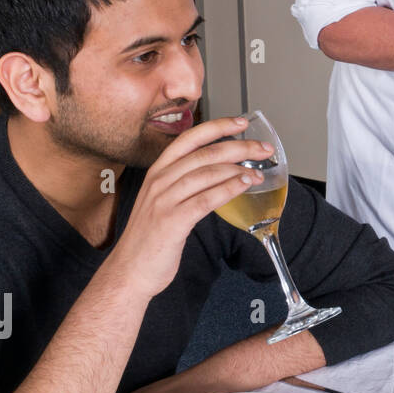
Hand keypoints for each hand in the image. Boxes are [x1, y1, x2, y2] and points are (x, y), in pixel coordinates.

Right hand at [108, 117, 273, 299]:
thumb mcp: (163, 200)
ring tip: (259, 172)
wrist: (129, 271)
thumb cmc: (151, 237)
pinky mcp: (172, 221)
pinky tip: (245, 185)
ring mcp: (164, 200)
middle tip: (264, 148)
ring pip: (207, 173)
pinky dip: (229, 189)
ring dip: (238, 169)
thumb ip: (185, 183)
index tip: (241, 122)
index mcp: (157, 172)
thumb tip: (221, 171)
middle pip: (204, 153)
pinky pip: (206, 199)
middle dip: (238, 146)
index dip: (217, 127)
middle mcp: (159, 181)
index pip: (189, 138)